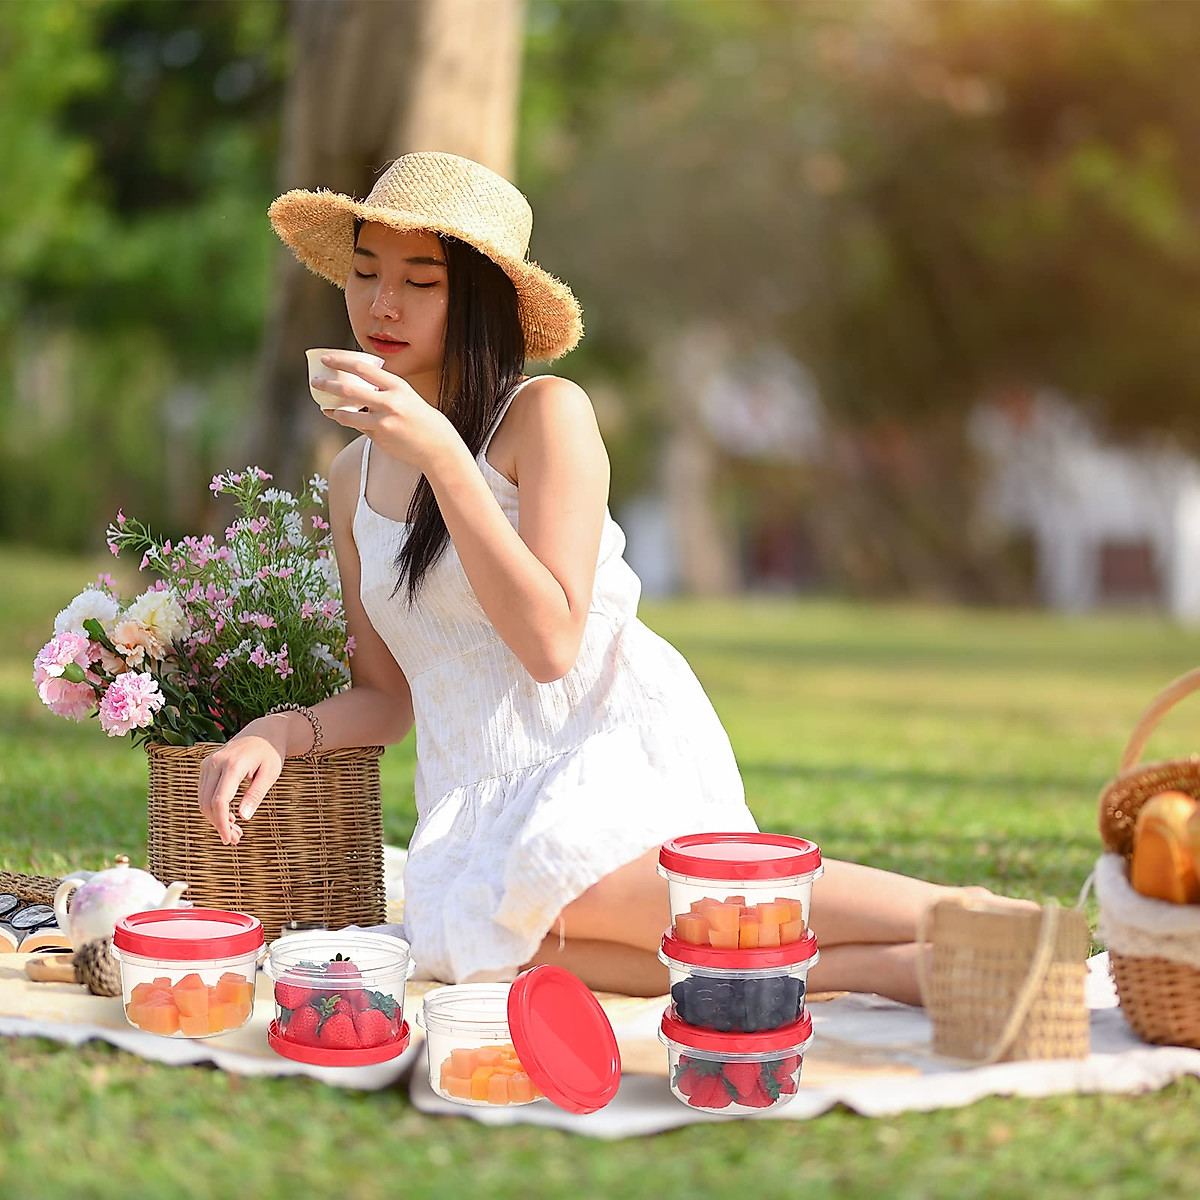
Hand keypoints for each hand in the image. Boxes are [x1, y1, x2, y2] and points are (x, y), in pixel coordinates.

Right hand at [196, 715, 290, 845]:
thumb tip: (243, 817)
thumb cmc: (270, 753)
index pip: (220, 800)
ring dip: (215, 818)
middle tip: (236, 839)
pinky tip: (229, 817)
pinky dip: (213, 808)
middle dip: (219, 825)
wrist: (264, 731)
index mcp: (232, 765)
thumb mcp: (270, 774)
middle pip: (208, 803)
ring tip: (235, 831)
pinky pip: (204, 792)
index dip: (222, 823)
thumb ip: (256, 794)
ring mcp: (208, 763)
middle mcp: (215, 762)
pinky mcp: (206, 766)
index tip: (230, 839)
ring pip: (203, 800)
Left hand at [312, 352, 457, 469]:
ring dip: (332, 408)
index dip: (341, 361)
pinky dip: (344, 420)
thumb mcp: (406, 396)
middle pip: (349, 389)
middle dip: (328, 384)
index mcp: (397, 385)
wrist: (436, 444)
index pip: (363, 368)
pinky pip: (356, 426)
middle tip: (315, 381)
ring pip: (347, 413)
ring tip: (324, 404)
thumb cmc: (420, 418)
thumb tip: (358, 383)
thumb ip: (384, 389)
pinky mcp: (380, 436)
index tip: (326, 359)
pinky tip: (336, 415)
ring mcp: (384, 420)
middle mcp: (389, 401)